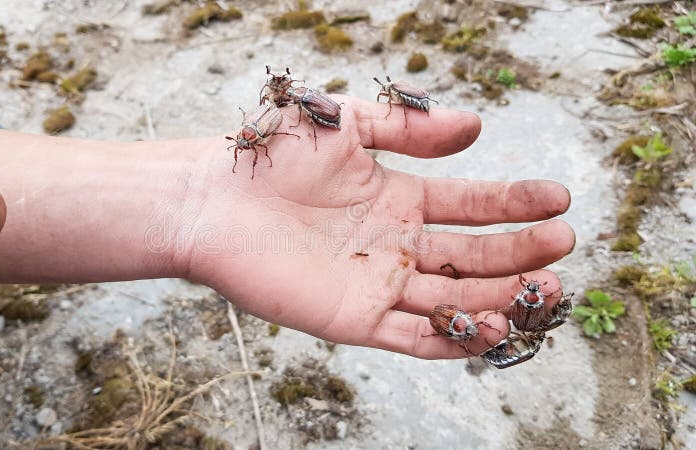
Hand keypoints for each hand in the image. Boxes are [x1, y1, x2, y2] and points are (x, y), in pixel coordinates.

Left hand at [183, 96, 573, 358]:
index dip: (515, 202)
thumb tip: (477, 127)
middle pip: (472, 255)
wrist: (213, 200)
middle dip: (520, 252)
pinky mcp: (354, 318)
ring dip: (500, 298)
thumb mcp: (347, 124)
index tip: (558, 197)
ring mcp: (377, 284)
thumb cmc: (272, 156)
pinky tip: (492, 329)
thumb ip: (409, 127)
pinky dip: (452, 338)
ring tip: (544, 291)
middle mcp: (395, 244)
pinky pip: (413, 336)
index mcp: (398, 198)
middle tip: (563, 244)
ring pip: (453, 298)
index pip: (471, 205)